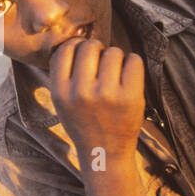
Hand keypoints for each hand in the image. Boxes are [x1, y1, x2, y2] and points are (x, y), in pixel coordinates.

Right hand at [49, 38, 144, 166]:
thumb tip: (75, 41)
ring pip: (113, 52)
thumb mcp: (62, 104)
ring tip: (115, 73)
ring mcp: (107, 95)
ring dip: (115, 57)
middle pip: (90, 46)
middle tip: (101, 62)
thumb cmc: (83, 124)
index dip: (75, 46)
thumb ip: (63, 76)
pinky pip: (133, 60)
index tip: (82, 53)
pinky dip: (132, 64)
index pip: (65, 51)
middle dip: (97, 49)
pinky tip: (128, 76)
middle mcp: (82, 93)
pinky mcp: (131, 97)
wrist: (105, 154)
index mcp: (61, 93)